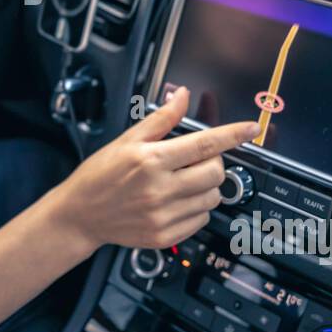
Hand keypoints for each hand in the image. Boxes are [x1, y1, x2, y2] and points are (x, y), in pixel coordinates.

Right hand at [49, 86, 259, 250]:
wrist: (80, 214)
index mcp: (150, 160)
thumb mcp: (127, 140)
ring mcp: (163, 215)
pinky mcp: (164, 235)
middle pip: (215, 172)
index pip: (204, 144)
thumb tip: (181, 95)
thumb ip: (160, 119)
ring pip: (212, 198)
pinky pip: (201, 220)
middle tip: (196, 159)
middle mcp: (159, 189)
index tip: (251, 129)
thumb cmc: (100, 175)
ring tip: (183, 181)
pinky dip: (197, 208)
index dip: (233, 134)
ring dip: (206, 186)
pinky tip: (177, 200)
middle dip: (213, 161)